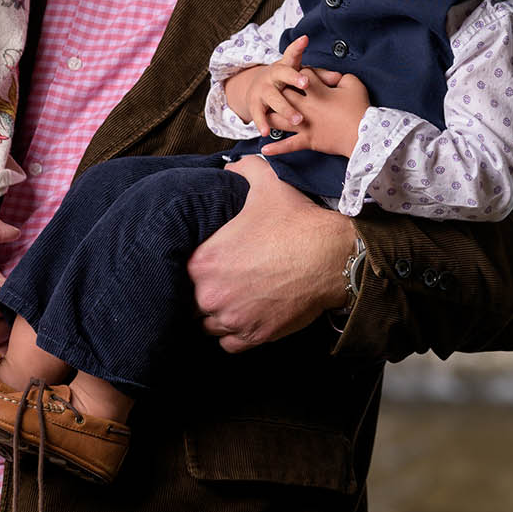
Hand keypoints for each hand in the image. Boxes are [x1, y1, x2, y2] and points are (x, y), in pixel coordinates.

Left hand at [186, 155, 353, 352]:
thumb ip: (241, 170)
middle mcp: (210, 295)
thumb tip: (229, 167)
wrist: (332, 257)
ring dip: (217, 316)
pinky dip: (234, 335)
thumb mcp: (266, 185)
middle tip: (224, 283)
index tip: (211, 265)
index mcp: (203, 261)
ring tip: (234, 301)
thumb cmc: (297, 222)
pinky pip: (229, 344)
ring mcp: (232, 319)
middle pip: (191, 303)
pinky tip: (246, 318)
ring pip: (208, 326)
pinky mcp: (254, 336)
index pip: (181, 273)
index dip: (196, 269)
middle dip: (205, 294)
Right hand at [230, 36, 313, 131]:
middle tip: (306, 83)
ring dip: (285, 109)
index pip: (292, 54)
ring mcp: (262, 90)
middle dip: (293, 79)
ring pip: (273, 98)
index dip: (297, 48)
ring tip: (297, 119)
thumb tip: (339, 77)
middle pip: (282, 75)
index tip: (304, 40)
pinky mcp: (255, 105)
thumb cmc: (287, 81)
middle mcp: (272, 76)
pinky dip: (262, 123)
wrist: (257, 88)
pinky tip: (267, 132)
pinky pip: (259, 115)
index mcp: (285, 66)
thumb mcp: (300, 75)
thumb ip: (319, 76)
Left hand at [261, 70, 368, 157]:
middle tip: (278, 89)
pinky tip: (264, 149)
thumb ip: (341, 77)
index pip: (303, 75)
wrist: (363, 135)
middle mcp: (307, 107)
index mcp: (318, 92)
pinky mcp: (308, 140)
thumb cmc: (360, 109)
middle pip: (285, 94)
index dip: (303, 73)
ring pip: (280, 119)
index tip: (305, 75)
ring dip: (270, 117)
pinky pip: (289, 145)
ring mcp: (305, 125)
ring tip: (262, 116)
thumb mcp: (354, 84)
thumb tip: (335, 76)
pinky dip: (276, 148)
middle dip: (281, 90)